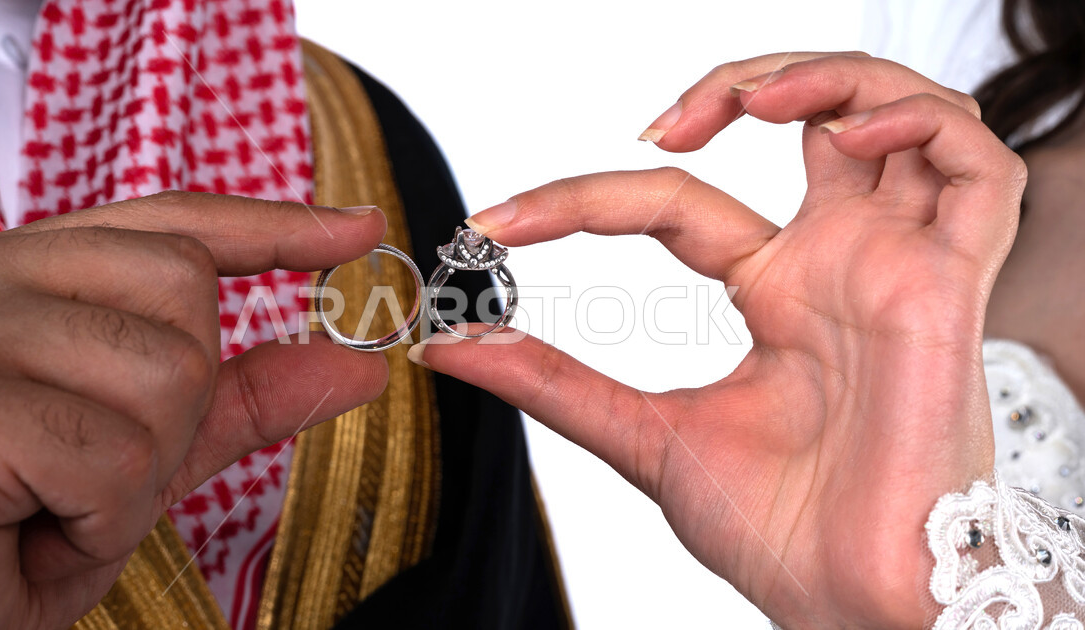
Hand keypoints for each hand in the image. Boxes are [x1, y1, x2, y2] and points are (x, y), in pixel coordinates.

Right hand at [0, 192, 388, 628]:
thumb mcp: (136, 462)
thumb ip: (237, 400)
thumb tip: (353, 362)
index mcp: (7, 275)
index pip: (168, 225)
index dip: (272, 229)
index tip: (357, 231)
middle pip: (184, 294)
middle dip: (177, 408)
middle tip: (87, 474)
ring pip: (166, 376)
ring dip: (135, 478)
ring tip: (49, 507)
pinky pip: (116, 456)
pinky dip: (99, 520)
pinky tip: (25, 530)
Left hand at [411, 53, 1025, 626]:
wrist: (852, 607)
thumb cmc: (777, 534)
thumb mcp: (641, 437)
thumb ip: (551, 382)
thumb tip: (449, 345)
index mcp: (777, 295)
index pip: (677, 202)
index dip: (588, 198)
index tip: (495, 226)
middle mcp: (838, 266)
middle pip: (811, 117)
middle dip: (739, 85)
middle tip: (657, 124)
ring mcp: (897, 266)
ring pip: (897, 112)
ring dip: (825, 77)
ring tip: (752, 104)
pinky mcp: (953, 285)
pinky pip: (974, 164)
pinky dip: (915, 124)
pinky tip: (845, 137)